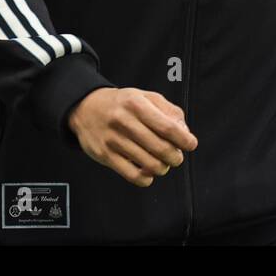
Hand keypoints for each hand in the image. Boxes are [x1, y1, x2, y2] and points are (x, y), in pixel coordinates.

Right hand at [67, 88, 197, 186]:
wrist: (85, 107)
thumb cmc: (121, 103)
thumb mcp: (145, 97)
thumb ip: (168, 111)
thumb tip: (184, 132)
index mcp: (136, 104)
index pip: (167, 126)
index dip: (184, 139)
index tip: (191, 144)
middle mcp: (123, 121)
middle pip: (160, 148)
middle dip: (176, 157)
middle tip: (176, 156)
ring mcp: (113, 140)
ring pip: (149, 164)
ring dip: (163, 167)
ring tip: (163, 163)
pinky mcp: (105, 155)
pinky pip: (132, 175)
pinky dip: (146, 179)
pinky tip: (148, 172)